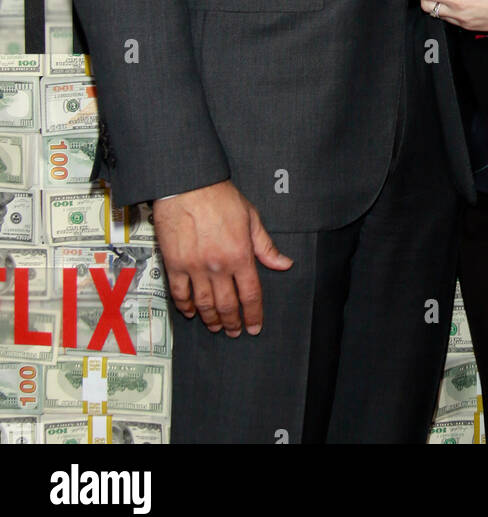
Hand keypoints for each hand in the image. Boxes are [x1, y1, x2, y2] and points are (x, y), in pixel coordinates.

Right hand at [152, 180, 291, 337]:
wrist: (187, 185)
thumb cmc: (219, 196)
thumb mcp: (251, 217)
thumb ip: (265, 246)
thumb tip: (284, 264)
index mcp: (240, 255)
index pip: (251, 294)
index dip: (253, 315)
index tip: (254, 327)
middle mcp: (218, 266)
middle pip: (227, 305)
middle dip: (233, 322)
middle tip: (235, 331)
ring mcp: (194, 267)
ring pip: (204, 304)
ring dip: (211, 320)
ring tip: (216, 327)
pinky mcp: (174, 264)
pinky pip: (180, 293)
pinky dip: (186, 306)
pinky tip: (191, 312)